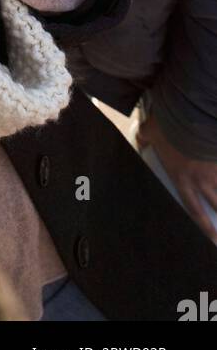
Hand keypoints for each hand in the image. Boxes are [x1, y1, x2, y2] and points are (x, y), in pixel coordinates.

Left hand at [138, 112, 216, 240]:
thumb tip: (139, 138)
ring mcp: (215, 169)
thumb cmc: (169, 124)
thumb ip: (144, 137)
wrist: (189, 112)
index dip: (203, 226)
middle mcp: (201, 178)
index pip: (193, 208)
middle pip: (216, 204)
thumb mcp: (150, 131)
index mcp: (182, 177)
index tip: (212, 237)